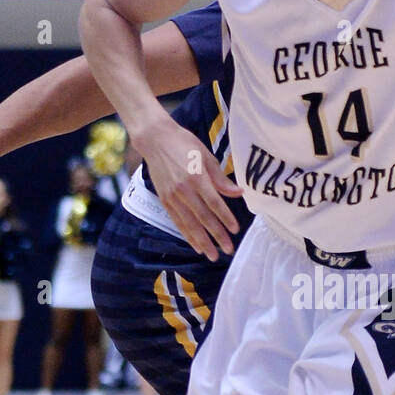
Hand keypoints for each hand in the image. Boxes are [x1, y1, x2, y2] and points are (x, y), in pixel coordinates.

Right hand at [139, 119, 243, 260]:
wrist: (155, 139)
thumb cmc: (184, 144)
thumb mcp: (206, 156)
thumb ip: (221, 178)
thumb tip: (238, 193)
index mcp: (196, 177)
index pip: (214, 203)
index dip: (225, 218)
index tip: (235, 230)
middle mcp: (183, 189)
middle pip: (203, 218)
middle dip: (217, 236)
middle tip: (228, 250)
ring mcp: (172, 197)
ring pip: (189, 224)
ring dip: (202, 241)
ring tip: (213, 255)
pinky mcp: (165, 200)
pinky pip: (178, 222)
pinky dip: (187, 235)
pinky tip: (196, 245)